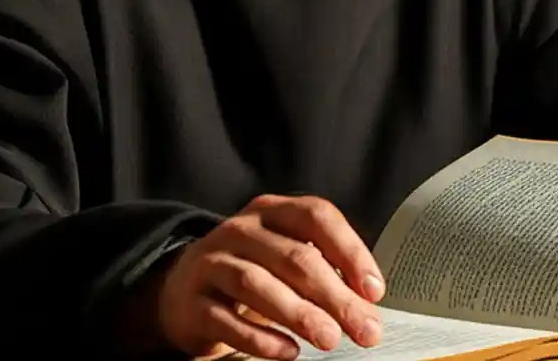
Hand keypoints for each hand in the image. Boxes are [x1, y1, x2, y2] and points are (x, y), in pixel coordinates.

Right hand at [127, 194, 385, 359]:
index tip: (374, 290)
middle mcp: (240, 230)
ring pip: (257, 284)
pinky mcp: (193, 302)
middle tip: (364, 328)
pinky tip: (288, 351)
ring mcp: (212, 263)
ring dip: (298, 313)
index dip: (350, 251)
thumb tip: (367, 305)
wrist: (183, 290)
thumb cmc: (252, 271)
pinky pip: (226, 319)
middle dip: (334, 295)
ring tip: (329, 338)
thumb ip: (326, 271)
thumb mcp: (285, 257)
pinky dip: (259, 337)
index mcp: (272, 212)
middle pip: (294, 257)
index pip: (316, 217)